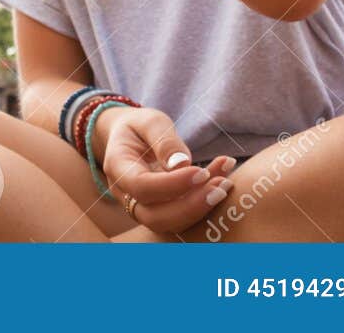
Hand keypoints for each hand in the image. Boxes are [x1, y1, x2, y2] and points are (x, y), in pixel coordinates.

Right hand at [96, 105, 236, 233]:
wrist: (129, 137)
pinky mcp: (160, 212)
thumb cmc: (138, 126)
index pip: (142, 187)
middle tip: (221, 186)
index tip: (202, 172)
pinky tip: (224, 179)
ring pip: (170, 223)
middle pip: (154, 216)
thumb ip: (163, 140)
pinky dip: (204, 202)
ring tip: (226, 184)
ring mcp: (142, 208)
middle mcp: (126, 195)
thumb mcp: (149, 121)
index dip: (173, 185)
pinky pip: (182, 215)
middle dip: (191, 207)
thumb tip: (183, 165)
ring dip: (201, 208)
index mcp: (117, 168)